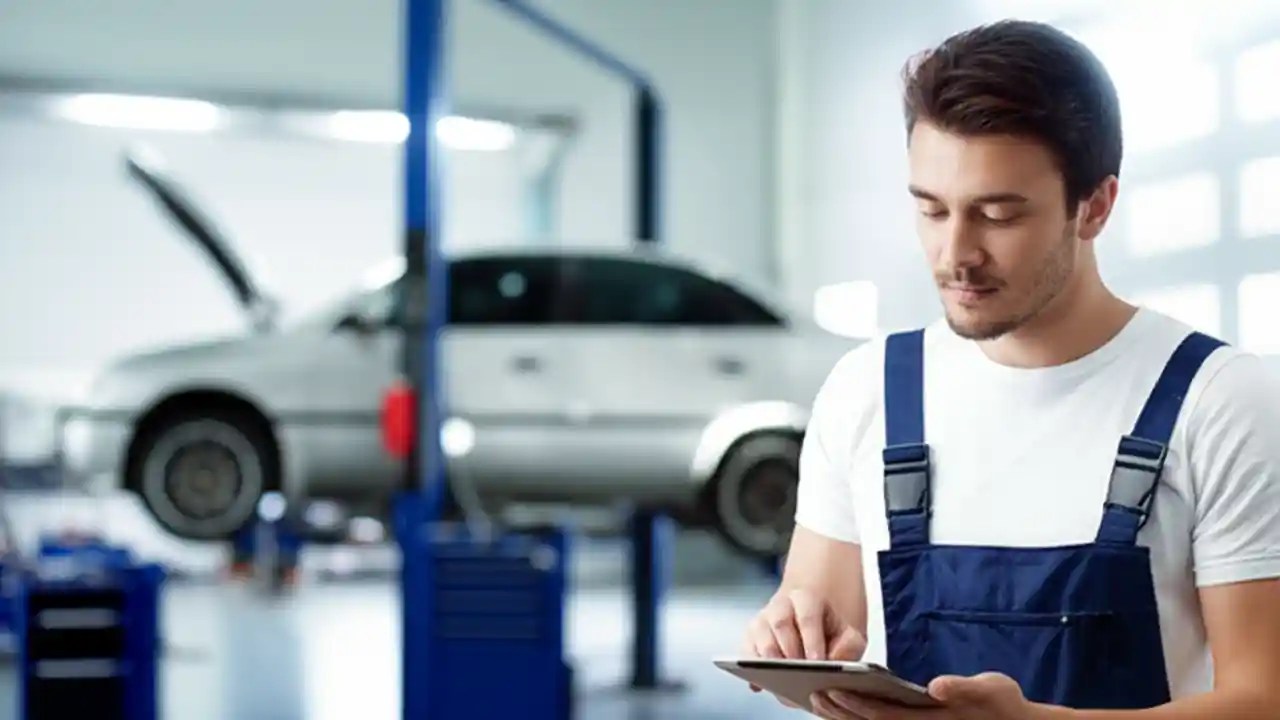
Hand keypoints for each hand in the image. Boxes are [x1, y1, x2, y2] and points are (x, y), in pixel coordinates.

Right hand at [741, 588, 866, 706]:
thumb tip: (833, 662)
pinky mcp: (750, 638)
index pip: (807, 615)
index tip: (817, 661)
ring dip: (770, 661)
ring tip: (783, 682)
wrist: (811, 616)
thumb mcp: (849, 633)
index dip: (811, 639)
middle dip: (789, 651)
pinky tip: (760, 685)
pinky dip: (751, 668)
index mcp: (806, 598)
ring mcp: (762, 621)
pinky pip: (746, 652)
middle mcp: (780, 605)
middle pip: (780, 624)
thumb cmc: (830, 628)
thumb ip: (849, 646)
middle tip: (799, 675)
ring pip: (759, 638)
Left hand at [811, 672, 1041, 719]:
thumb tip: (937, 687)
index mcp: (931, 718)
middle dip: (840, 711)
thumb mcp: (991, 689)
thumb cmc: (1002, 704)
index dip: (856, 704)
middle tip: (811, 694)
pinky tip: (842, 706)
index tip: (830, 690)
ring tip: (816, 700)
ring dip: (844, 716)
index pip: (884, 714)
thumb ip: (963, 688)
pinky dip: (860, 716)